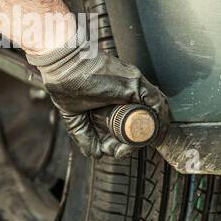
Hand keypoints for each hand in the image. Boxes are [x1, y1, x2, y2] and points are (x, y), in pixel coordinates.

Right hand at [26, 37, 170, 158]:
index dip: (126, 140)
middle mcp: (129, 90)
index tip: (115, 150)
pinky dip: (157, 120)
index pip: (131, 121)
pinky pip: (157, 103)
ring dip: (147, 134)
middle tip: (121, 150)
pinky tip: (146, 134)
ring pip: (154, 113)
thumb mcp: (75, 114)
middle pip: (145, 119)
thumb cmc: (65, 83)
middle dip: (136, 140)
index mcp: (116, 97)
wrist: (63, 65)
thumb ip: (84, 135)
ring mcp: (134, 86)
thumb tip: (97, 154)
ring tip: (131, 146)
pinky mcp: (136, 83)